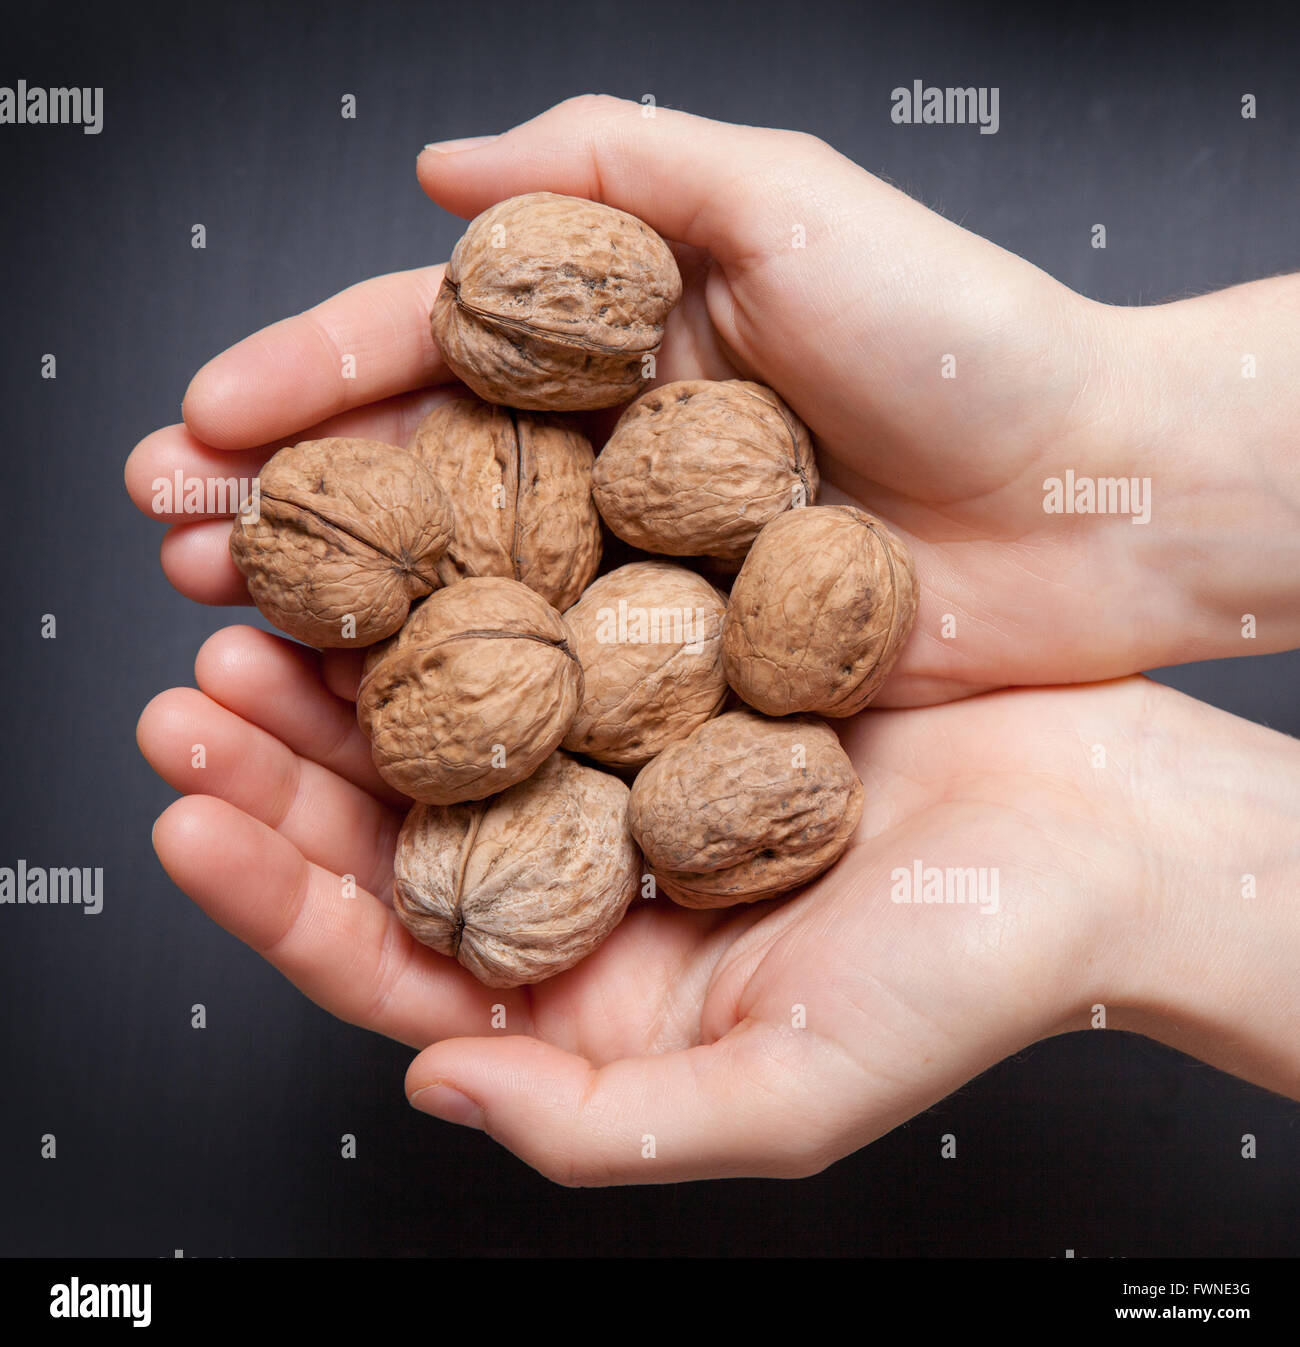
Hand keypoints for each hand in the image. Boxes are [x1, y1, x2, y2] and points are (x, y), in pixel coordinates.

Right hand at [125, 96, 1299, 703]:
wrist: (1093, 493)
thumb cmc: (964, 336)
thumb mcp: (787, 201)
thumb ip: (612, 163)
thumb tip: (431, 167)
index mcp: (616, 343)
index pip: (428, 354)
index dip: (308, 381)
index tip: (203, 421)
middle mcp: (610, 459)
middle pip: (422, 481)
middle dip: (291, 502)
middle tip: (175, 533)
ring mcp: (641, 572)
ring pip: (465, 591)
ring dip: (344, 607)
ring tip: (232, 621)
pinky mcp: (685, 670)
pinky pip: (554, 686)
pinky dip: (462, 700)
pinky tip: (372, 713)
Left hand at [137, 628, 1299, 1183]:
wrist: (1099, 841)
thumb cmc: (966, 978)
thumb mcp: (784, 1093)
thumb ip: (601, 1124)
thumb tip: (435, 1089)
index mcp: (590, 996)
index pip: (394, 959)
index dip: (281, 899)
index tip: (189, 825)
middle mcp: (594, 878)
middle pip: (398, 831)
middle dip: (282, 771)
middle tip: (196, 693)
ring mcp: (632, 770)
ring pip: (455, 725)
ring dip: (354, 676)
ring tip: (257, 617)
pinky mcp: (684, 678)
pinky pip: (553, 638)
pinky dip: (479, 604)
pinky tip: (416, 563)